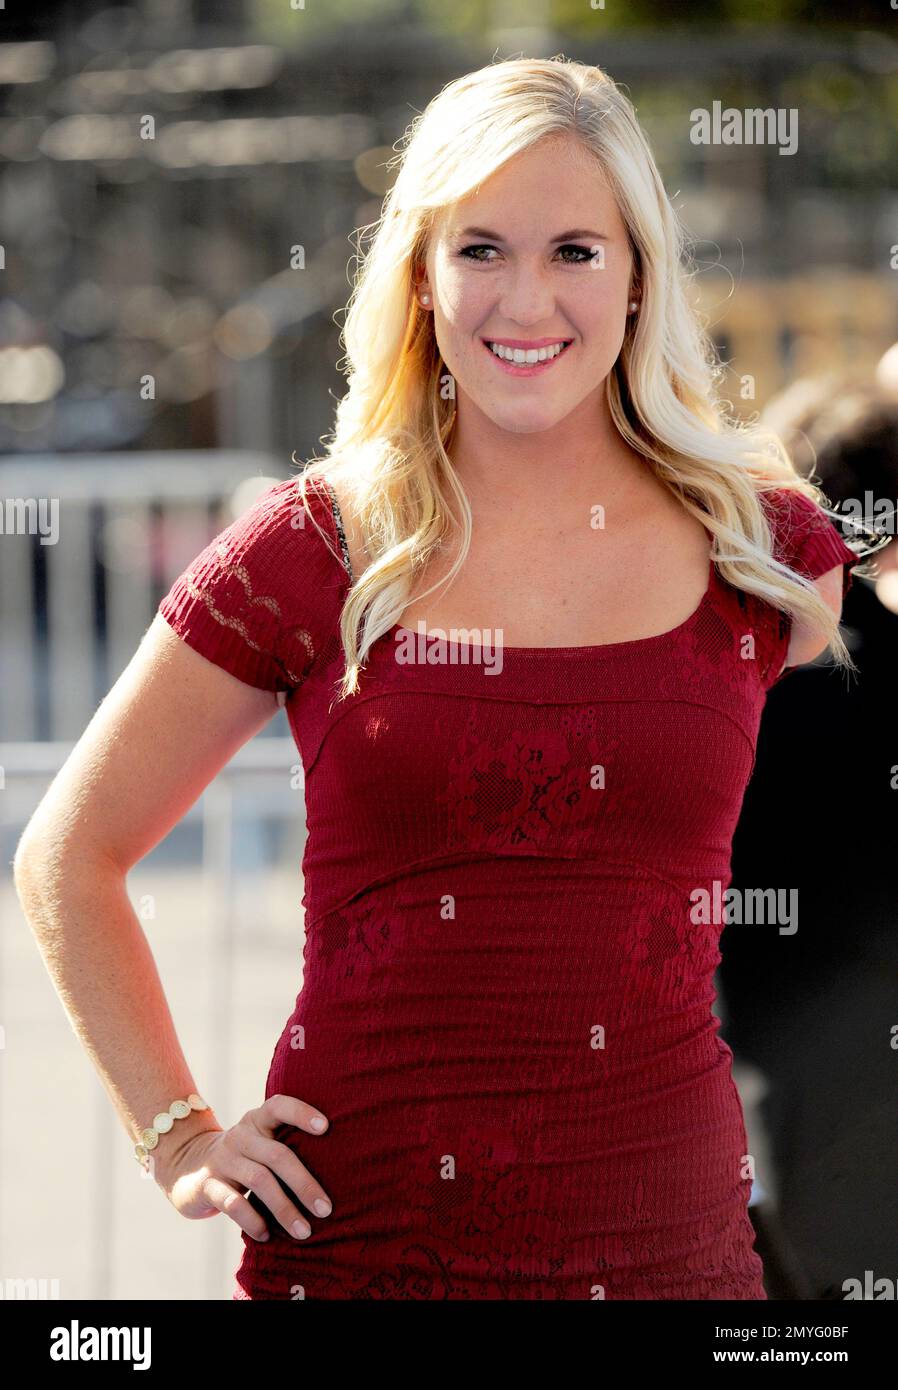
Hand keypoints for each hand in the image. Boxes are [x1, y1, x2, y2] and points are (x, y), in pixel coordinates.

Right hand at [155, 1094, 331, 1241]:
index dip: (301, 1113)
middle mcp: (241, 1135)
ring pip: (259, 1180)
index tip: (326, 1127)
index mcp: (258, 1120)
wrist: (186, 1166)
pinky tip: (266, 1235)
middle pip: (277, 1155)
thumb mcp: (260, 1143)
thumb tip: (338, 1173)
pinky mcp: (207, 1184)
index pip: (279, 1106)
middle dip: (305, 1183)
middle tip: (326, 1209)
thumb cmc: (243, 1158)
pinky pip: (233, 1202)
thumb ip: (286, 1147)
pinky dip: (253, 1220)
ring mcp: (223, 1159)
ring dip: (284, 1208)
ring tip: (304, 1231)